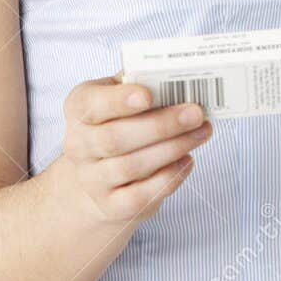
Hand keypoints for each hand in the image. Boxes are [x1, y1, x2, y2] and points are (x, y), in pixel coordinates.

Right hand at [60, 73, 212, 224]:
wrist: (97, 179)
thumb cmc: (117, 125)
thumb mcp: (120, 97)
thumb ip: (142, 83)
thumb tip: (177, 74)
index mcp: (80, 110)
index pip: (90, 104)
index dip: (118, 101)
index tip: (147, 95)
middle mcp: (79, 145)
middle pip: (116, 138)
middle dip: (161, 126)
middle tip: (195, 114)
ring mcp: (92, 179)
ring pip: (131, 166)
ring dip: (173, 148)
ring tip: (202, 132)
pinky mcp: (111, 206)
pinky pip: (140, 196)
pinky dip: (168, 178)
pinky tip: (187, 160)